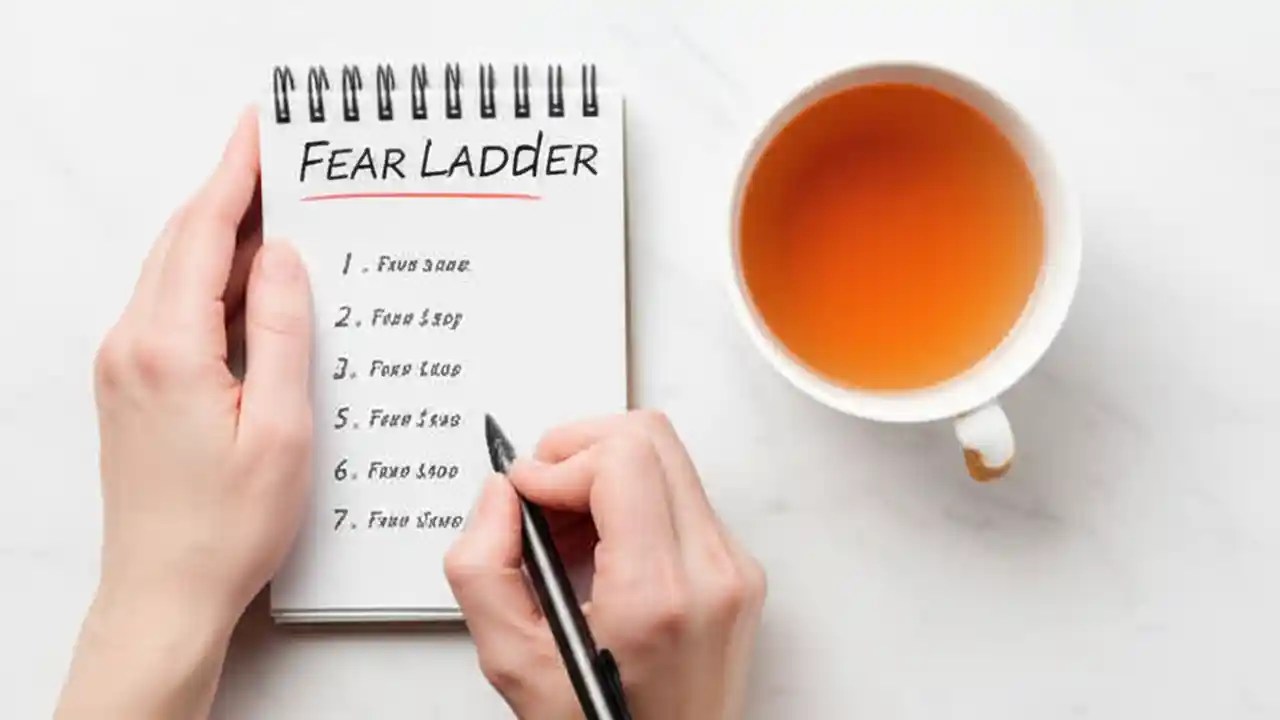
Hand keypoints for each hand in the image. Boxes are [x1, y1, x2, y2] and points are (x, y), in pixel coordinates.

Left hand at [57, 111, 312, 718]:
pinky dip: (211, 282)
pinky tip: (252, 289)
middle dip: (230, 193)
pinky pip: (172, 308)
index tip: (258, 130)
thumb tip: (282, 256)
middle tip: (280, 162)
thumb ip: (282, 330)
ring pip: (175, 272)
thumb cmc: (226, 526)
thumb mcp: (281, 426)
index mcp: (169, 347)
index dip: (235, 173)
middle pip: (181, 241)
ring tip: (279, 218)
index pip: (202, 232)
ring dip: (222, 238)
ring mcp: (125, 365)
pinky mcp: (132, 385)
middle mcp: (133, 345)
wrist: (164, 592)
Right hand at [446, 411, 766, 719]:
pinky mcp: (737, 570)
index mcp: (659, 596)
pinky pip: (681, 495)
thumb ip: (485, 569)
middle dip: (579, 450)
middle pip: (651, 438)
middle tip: (538, 495)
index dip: (558, 461)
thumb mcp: (515, 664)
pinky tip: (594, 547)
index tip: (523, 493)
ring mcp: (733, 569)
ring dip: (601, 473)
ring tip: (560, 529)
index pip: (622, 459)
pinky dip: (629, 500)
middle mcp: (712, 572)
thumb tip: (500, 497)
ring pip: (667, 459)